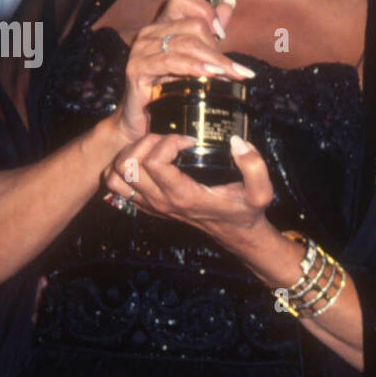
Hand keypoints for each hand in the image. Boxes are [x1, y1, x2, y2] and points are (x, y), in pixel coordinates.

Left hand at [102, 130, 274, 248]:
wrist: (236, 235)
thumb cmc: (245, 211)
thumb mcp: (260, 192)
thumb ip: (255, 167)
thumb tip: (236, 142)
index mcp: (183, 196)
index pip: (154, 163)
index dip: (167, 142)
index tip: (188, 141)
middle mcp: (161, 202)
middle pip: (128, 165)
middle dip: (146, 143)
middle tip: (169, 140)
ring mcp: (151, 206)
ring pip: (115, 176)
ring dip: (129, 154)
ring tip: (154, 148)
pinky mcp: (147, 206)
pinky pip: (117, 186)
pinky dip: (124, 168)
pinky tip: (148, 161)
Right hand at [108, 0, 251, 144]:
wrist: (142, 120)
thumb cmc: (169, 90)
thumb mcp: (195, 58)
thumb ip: (211, 31)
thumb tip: (229, 2)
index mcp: (163, 25)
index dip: (205, 11)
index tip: (222, 34)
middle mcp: (150, 32)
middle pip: (193, 26)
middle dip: (218, 50)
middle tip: (237, 71)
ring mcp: (142, 49)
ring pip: (186, 44)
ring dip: (213, 60)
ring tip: (231, 74)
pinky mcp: (137, 68)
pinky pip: (170, 62)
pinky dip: (193, 67)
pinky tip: (208, 74)